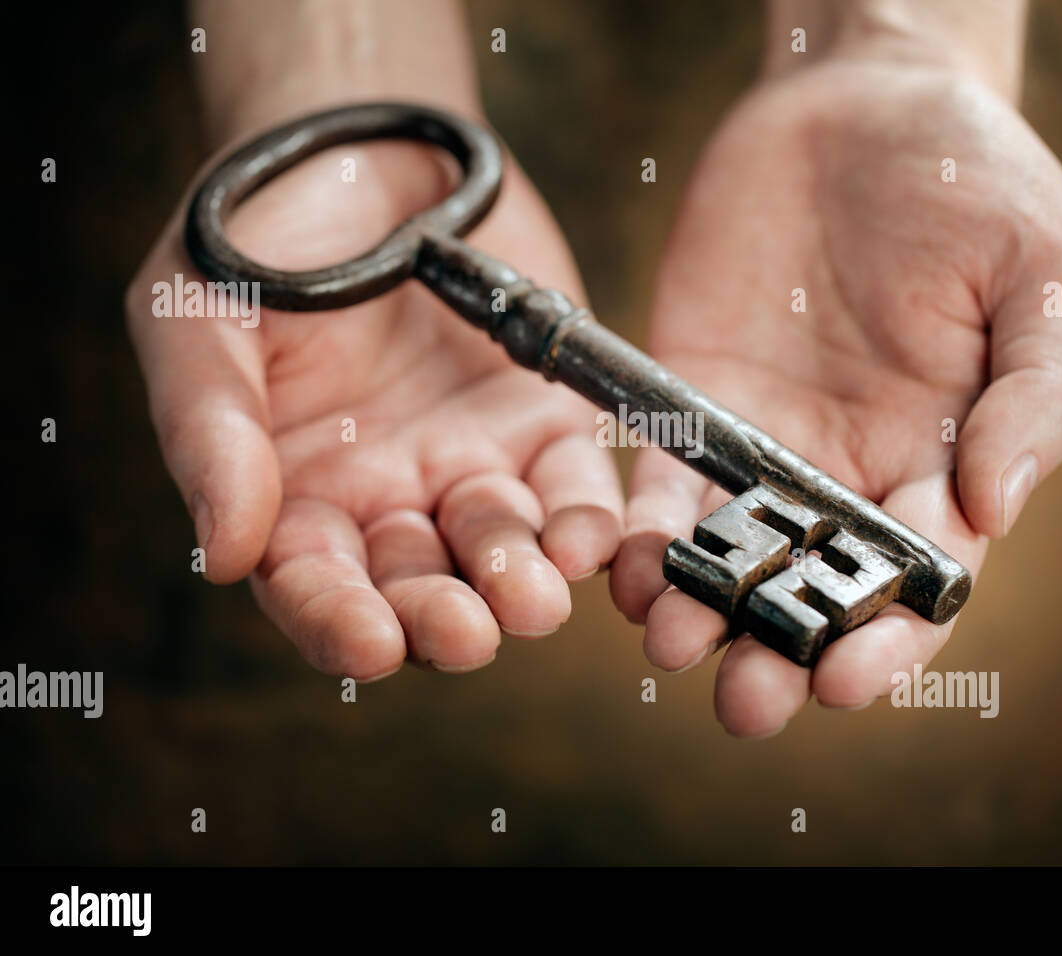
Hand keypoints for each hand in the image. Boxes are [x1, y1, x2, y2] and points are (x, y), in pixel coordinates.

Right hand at [127, 134, 621, 679]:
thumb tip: (223, 556)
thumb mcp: (200, 319)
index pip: (314, 586)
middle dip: (442, 619)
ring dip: (522, 581)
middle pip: (419, 588)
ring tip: (535, 599)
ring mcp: (476, 463)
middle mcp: (392, 498)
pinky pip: (577, 486)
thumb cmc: (258, 238)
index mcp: (299, 493)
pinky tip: (590, 539)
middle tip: (467, 633)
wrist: (360, 150)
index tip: (368, 647)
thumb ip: (214, 433)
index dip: (337, 623)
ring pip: (504, 548)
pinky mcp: (548, 422)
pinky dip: (588, 519)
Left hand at [610, 56, 1061, 735]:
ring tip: (668, 638)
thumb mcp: (1048, 276)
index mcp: (944, 464)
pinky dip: (639, 529)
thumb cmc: (979, 183)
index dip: (885, 640)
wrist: (864, 96)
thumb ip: (1038, 397)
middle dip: (777, 652)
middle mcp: (848, 473)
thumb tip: (992, 515)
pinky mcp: (691, 400)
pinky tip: (621, 563)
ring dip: (695, 607)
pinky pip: (659, 482)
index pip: (916, 581)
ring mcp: (763, 442)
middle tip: (744, 699)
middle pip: (809, 591)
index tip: (843, 678)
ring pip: (724, 555)